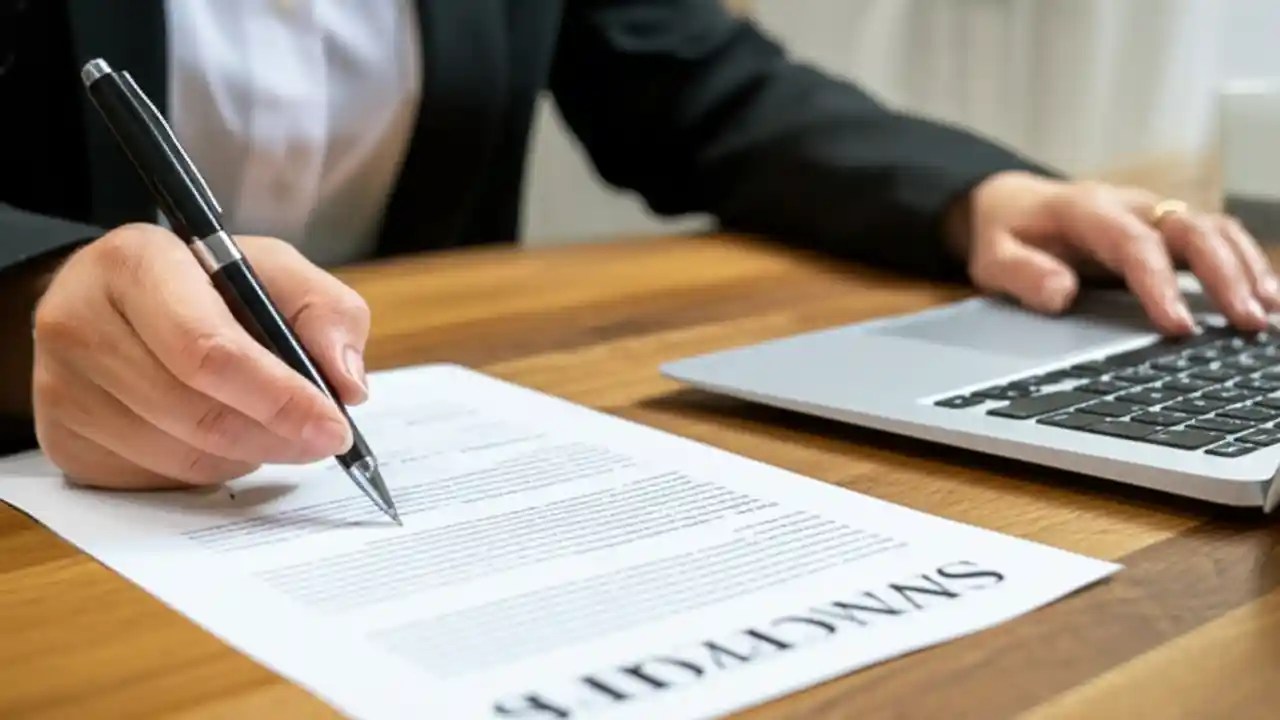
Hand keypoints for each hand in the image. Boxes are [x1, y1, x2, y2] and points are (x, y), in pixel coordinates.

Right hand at [31, 224, 370, 488]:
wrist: (116, 302)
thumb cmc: (204, 284)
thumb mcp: (273, 271)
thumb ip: (326, 313)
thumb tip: (347, 385)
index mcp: (135, 263)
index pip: (208, 350)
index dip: (279, 397)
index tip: (334, 426)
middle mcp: (78, 321)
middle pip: (194, 412)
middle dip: (275, 435)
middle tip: (322, 441)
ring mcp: (58, 387)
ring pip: (178, 455)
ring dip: (247, 454)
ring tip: (272, 428)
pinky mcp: (61, 441)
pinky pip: (155, 479)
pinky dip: (208, 470)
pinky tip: (223, 438)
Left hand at [949, 171, 1278, 334]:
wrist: (1012, 203)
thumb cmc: (1005, 234)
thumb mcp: (992, 257)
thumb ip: (1022, 274)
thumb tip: (1061, 294)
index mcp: (1086, 210)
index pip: (1133, 244)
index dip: (1159, 285)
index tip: (1179, 328)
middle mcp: (1130, 205)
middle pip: (1190, 229)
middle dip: (1223, 275)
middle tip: (1246, 322)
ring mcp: (1154, 213)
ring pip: (1214, 229)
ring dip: (1246, 269)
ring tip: (1268, 314)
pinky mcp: (1167, 227)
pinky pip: (1217, 237)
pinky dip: (1246, 264)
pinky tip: (1267, 298)